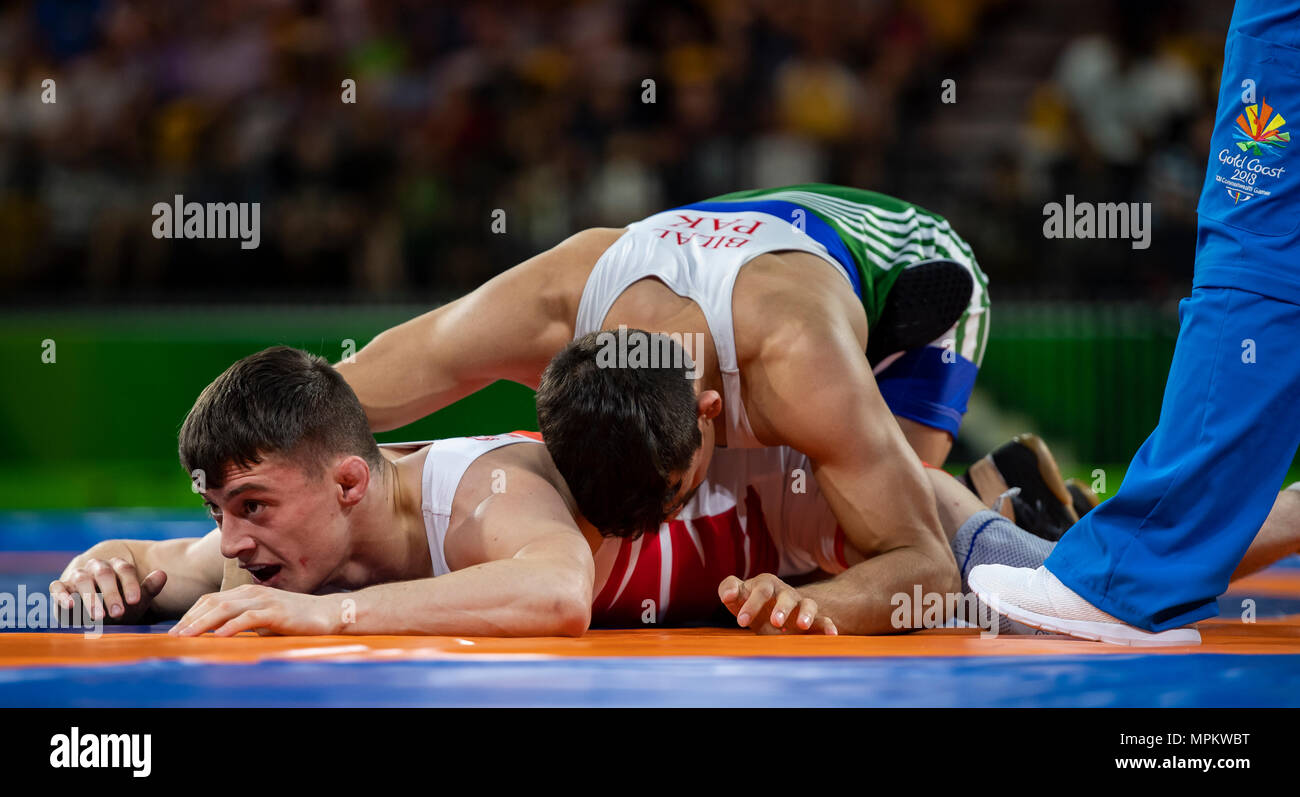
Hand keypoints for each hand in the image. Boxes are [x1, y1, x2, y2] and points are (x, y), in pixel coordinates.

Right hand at [50, 556, 166, 622]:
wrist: (99, 620)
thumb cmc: (121, 609)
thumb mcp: (137, 602)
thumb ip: (149, 588)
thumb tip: (162, 574)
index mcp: (117, 566)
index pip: (125, 569)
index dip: (131, 584)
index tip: (135, 601)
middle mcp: (97, 567)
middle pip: (104, 573)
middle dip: (111, 594)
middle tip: (119, 613)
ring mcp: (78, 575)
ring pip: (82, 579)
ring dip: (90, 597)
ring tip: (98, 617)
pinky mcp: (60, 587)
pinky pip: (57, 587)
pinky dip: (62, 595)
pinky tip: (70, 605)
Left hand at [169, 584, 341, 636]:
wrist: (329, 614)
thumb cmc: (296, 620)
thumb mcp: (264, 621)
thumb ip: (244, 623)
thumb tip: (221, 637)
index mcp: (246, 593)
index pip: (210, 600)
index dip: (191, 614)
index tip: (176, 630)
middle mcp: (252, 593)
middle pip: (212, 602)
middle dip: (189, 619)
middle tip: (172, 637)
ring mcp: (264, 600)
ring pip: (224, 609)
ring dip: (202, 623)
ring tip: (186, 636)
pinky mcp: (276, 611)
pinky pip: (249, 618)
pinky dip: (231, 626)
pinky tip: (219, 636)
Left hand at [718, 573, 836, 634]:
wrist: (771, 612)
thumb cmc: (750, 603)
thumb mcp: (737, 596)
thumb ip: (728, 589)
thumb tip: (727, 595)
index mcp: (766, 584)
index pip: (760, 589)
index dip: (751, 603)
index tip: (741, 622)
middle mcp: (785, 592)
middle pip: (785, 595)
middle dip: (781, 608)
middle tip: (775, 623)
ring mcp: (800, 605)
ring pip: (807, 604)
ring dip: (806, 614)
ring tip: (801, 625)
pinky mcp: (812, 620)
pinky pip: (823, 620)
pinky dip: (828, 626)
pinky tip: (831, 635)